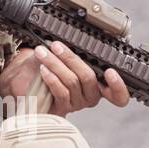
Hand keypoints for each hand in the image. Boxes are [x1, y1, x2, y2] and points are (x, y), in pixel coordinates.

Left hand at [0, 41, 130, 115]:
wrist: (29, 81)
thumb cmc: (52, 67)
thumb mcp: (68, 60)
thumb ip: (78, 55)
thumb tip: (75, 39)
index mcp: (99, 85)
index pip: (118, 94)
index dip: (118, 85)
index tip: (110, 72)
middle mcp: (91, 96)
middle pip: (88, 77)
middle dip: (70, 58)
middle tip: (56, 46)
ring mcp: (77, 103)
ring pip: (72, 82)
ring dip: (55, 64)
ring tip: (42, 53)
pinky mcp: (62, 108)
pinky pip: (60, 92)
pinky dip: (51, 78)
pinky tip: (44, 69)